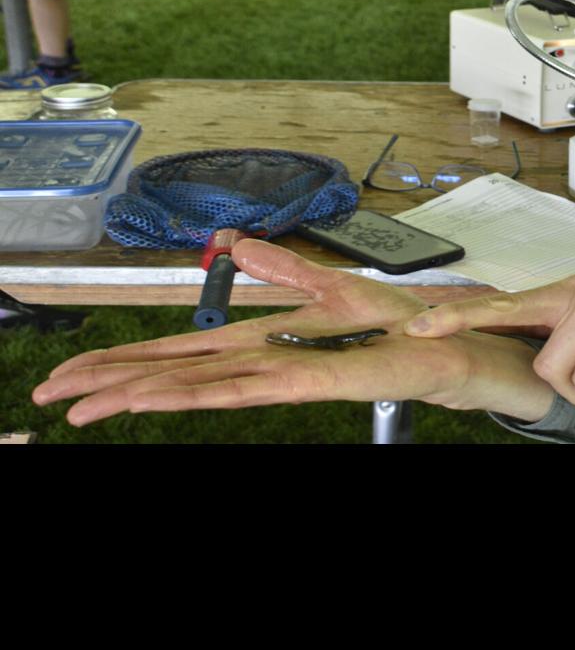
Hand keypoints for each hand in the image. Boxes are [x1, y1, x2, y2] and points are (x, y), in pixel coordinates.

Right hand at [33, 240, 554, 424]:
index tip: (74, 374)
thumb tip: (231, 241)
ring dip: (137, 396)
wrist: (450, 346)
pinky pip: (248, 389)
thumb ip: (277, 266)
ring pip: (196, 387)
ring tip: (83, 407)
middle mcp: (263, 361)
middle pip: (172, 374)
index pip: (181, 350)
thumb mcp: (330, 283)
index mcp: (261, 339)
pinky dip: (203, 394)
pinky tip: (163, 401)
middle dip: (109, 386)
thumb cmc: (402, 324)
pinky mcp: (313, 381)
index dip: (126, 361)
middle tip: (50, 400)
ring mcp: (284, 374)